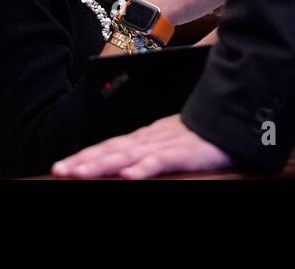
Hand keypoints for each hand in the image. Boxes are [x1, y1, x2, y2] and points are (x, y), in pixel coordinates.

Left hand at [52, 114, 231, 178]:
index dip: (85, 155)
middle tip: (58, 170)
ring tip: (79, 173)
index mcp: (146, 136)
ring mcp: (166, 143)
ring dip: (102, 164)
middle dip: (84, 160)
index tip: (61, 166)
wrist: (235, 118)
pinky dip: (143, 168)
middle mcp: (150, 138)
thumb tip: (124, 165)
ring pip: (128, 154)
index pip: (109, 146)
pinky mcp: (185, 151)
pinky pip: (161, 161)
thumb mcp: (170, 143)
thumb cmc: (204, 136)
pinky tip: (127, 176)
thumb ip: (148, 152)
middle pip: (112, 149)